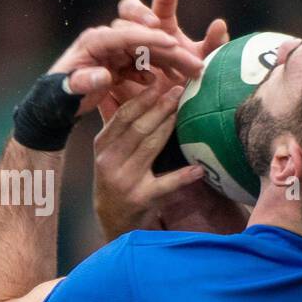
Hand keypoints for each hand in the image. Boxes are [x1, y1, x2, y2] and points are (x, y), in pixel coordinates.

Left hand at [48, 24, 202, 115]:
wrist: (54, 105)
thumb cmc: (58, 98)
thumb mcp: (67, 93)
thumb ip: (82, 84)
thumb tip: (102, 75)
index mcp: (94, 42)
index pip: (125, 35)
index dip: (149, 39)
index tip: (172, 43)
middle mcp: (108, 42)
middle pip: (145, 40)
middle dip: (171, 50)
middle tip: (195, 63)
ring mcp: (117, 51)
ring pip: (151, 50)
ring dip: (173, 60)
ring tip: (196, 73)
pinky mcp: (122, 62)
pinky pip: (147, 62)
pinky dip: (163, 69)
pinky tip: (175, 81)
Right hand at [93, 83, 202, 238]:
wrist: (112, 219)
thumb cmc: (115, 178)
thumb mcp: (108, 152)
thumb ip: (116, 125)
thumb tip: (119, 89)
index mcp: (103, 145)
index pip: (123, 116)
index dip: (142, 98)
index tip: (160, 83)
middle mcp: (110, 161)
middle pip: (138, 128)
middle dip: (160, 107)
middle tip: (179, 91)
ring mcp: (125, 180)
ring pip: (150, 147)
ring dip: (169, 127)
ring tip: (185, 110)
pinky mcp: (141, 198)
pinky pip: (166, 184)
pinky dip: (183, 176)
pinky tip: (199, 168)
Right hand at [101, 0, 228, 114]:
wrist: (176, 108)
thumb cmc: (190, 80)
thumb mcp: (204, 62)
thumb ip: (214, 45)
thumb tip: (219, 24)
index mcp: (163, 25)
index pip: (161, 3)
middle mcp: (141, 32)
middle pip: (129, 9)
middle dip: (139, 12)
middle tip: (154, 24)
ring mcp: (124, 49)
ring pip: (120, 34)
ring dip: (135, 41)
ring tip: (150, 49)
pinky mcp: (116, 71)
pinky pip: (116, 63)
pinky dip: (130, 67)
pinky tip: (151, 79)